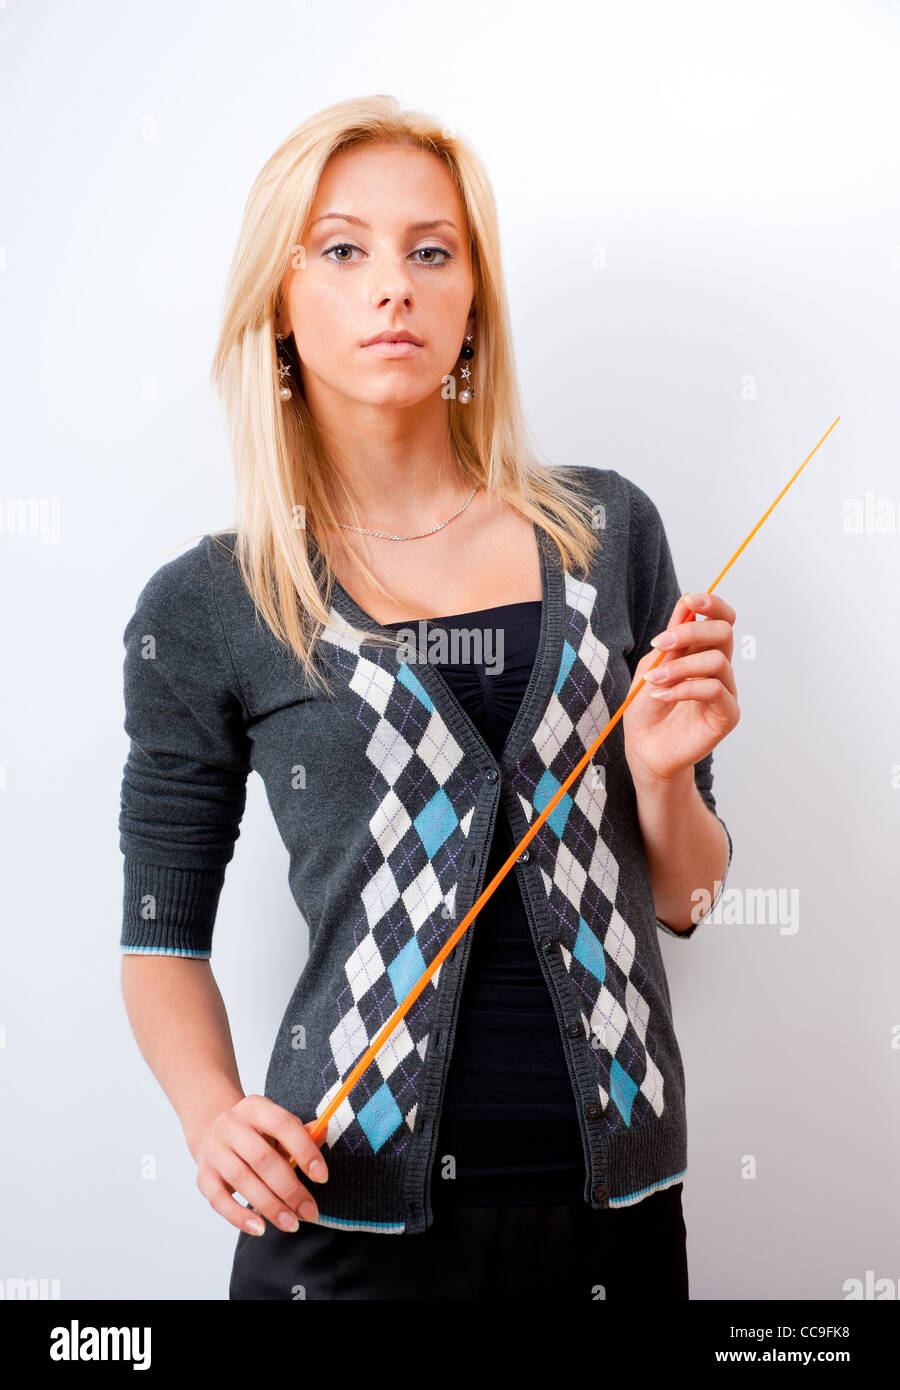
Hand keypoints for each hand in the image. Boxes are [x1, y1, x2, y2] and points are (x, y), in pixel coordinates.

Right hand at [192, 1093, 328, 1236]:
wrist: (213, 1133)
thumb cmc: (256, 1134)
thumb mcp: (277, 1125)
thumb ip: (302, 1132)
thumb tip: (322, 1132)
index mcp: (255, 1108)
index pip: (283, 1125)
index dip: (305, 1151)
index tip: (322, 1177)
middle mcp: (230, 1125)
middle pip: (262, 1158)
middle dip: (290, 1189)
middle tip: (309, 1211)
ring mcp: (214, 1151)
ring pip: (243, 1180)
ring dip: (270, 1206)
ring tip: (291, 1224)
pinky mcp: (203, 1176)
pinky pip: (219, 1200)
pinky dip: (239, 1217)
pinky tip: (260, 1228)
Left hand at [623, 592, 739, 785]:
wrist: (645, 748)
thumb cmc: (647, 707)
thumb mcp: (652, 666)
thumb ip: (671, 639)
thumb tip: (686, 604)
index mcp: (702, 651)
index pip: (721, 619)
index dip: (712, 604)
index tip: (691, 599)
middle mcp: (719, 667)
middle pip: (724, 633)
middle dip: (691, 632)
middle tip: (660, 643)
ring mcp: (726, 691)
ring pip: (716, 661)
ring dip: (680, 667)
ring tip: (654, 679)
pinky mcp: (727, 714)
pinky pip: (713, 690)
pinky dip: (684, 689)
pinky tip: (661, 695)